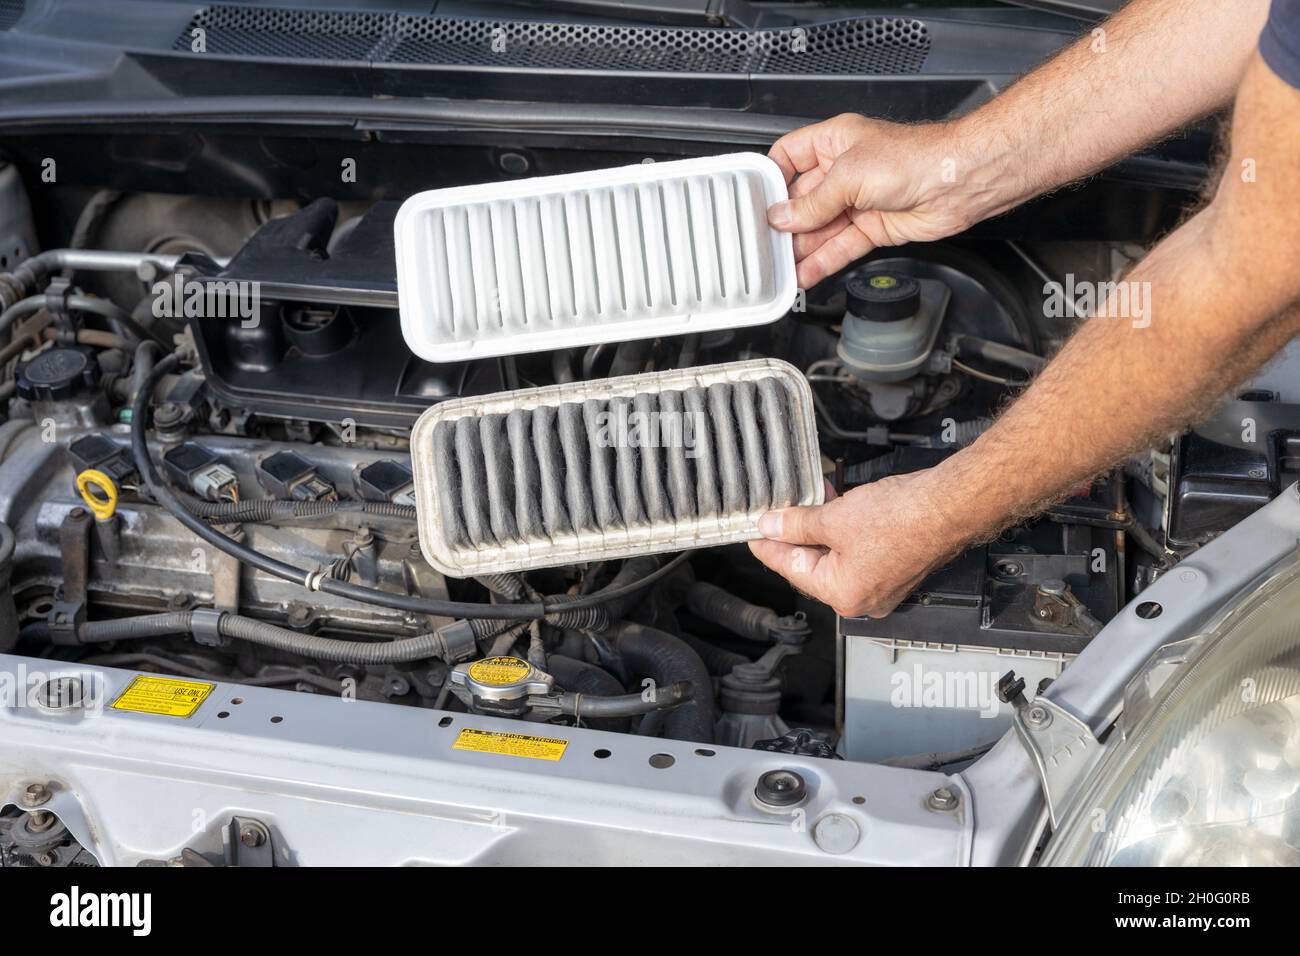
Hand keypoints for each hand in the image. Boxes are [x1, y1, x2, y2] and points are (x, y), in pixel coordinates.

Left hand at [748, 470, 968, 618]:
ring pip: (836, 555)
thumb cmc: (905, 518)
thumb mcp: (835, 518)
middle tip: (777, 512)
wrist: (950, 505)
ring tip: (807, 501)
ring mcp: (881, 584)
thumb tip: (771, 525)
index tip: (753, 533)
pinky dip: (843, 529)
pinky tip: (835, 505)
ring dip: (819, 527)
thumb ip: (796, 524)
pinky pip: (857, 551)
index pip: (790, 569)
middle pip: (813, 564)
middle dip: (795, 534)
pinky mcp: (895, 566)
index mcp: (843, 594)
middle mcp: (863, 597)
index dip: (768, 546)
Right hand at [767, 114, 983, 287]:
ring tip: (780, 267)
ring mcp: (858, 200)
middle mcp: (844, 170)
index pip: (790, 156)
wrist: (957, 181)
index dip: (772, 178)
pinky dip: (823, 262)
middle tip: (764, 243)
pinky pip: (840, 247)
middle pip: (802, 200)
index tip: (756, 201)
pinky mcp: (872, 227)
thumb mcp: (849, 175)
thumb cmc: (915, 158)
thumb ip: (813, 202)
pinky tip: (805, 274)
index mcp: (835, 141)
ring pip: (820, 229)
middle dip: (784, 223)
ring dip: (801, 249)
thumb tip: (782, 217)